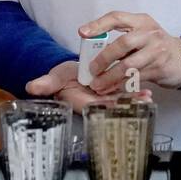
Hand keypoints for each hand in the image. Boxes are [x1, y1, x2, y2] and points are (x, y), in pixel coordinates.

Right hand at [25, 61, 151, 111]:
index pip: (94, 105)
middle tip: (143, 101)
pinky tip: (147, 89)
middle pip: (112, 105)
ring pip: (121, 100)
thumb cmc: (60, 78)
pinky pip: (124, 92)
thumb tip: (32, 87)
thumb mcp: (53, 79)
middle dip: (127, 104)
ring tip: (149, 96)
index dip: (106, 105)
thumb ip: (45, 84)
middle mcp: (95, 102)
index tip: (118, 104)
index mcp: (81, 102)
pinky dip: (134, 91)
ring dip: (134, 99)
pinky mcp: (112, 91)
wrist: (68, 74)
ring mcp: (104, 97)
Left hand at [80, 11, 180, 92]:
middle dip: (104, 58)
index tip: (83, 33)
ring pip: (128, 65)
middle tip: (92, 69)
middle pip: (123, 43)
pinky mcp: (159, 68)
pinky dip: (120, 85)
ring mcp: (156, 51)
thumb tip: (93, 47)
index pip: (117, 18)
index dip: (99, 24)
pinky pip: (135, 78)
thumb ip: (123, 36)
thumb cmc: (156, 46)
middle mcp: (150, 34)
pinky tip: (111, 89)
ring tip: (98, 84)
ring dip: (110, 77)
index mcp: (141, 21)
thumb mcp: (142, 33)